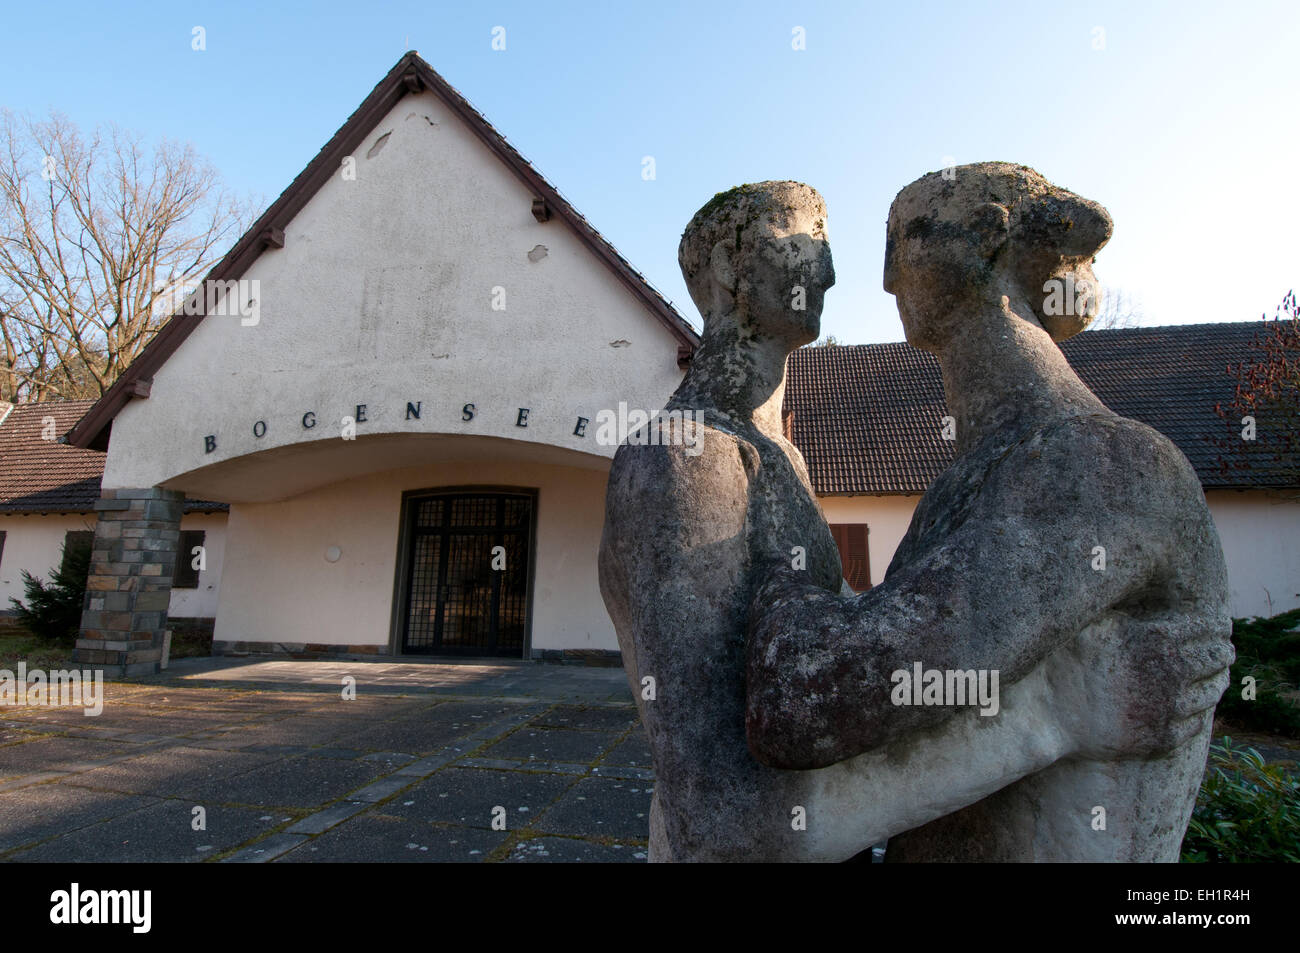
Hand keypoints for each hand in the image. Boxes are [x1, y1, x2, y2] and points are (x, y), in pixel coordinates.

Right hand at [1050, 612, 1233, 760]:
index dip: (1218, 626)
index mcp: (1157, 642)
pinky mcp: (1164, 738)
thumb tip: (1149, 594)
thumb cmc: (1069, 663)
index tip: (1222, 625)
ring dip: (1218, 682)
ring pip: (1212, 693)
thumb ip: (1131, 613)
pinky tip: (1196, 705)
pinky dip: (1199, 712)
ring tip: (1217, 677)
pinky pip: (1196, 723)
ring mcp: (1169, 710)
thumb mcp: (1097, 625)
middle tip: (1225, 650)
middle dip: (1223, 652)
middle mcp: (1170, 676)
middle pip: (1217, 660)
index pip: (1207, 630)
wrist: (1052, 714)